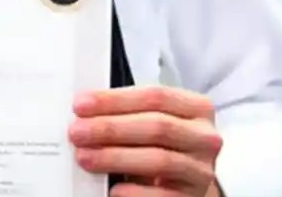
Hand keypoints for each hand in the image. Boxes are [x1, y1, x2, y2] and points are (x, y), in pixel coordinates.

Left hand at [67, 86, 221, 196]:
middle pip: (156, 126)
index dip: (115, 99)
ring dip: (115, 157)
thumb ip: (127, 112)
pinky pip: (162, 196)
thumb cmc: (162, 145)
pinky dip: (134, 192)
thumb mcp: (152, 121)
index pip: (155, 96)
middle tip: (77, 132)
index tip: (81, 104)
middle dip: (110, 128)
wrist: (184, 183)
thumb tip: (84, 111)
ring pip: (158, 159)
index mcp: (196, 108)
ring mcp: (201, 170)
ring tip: (85, 157)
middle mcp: (204, 137)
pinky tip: (112, 189)